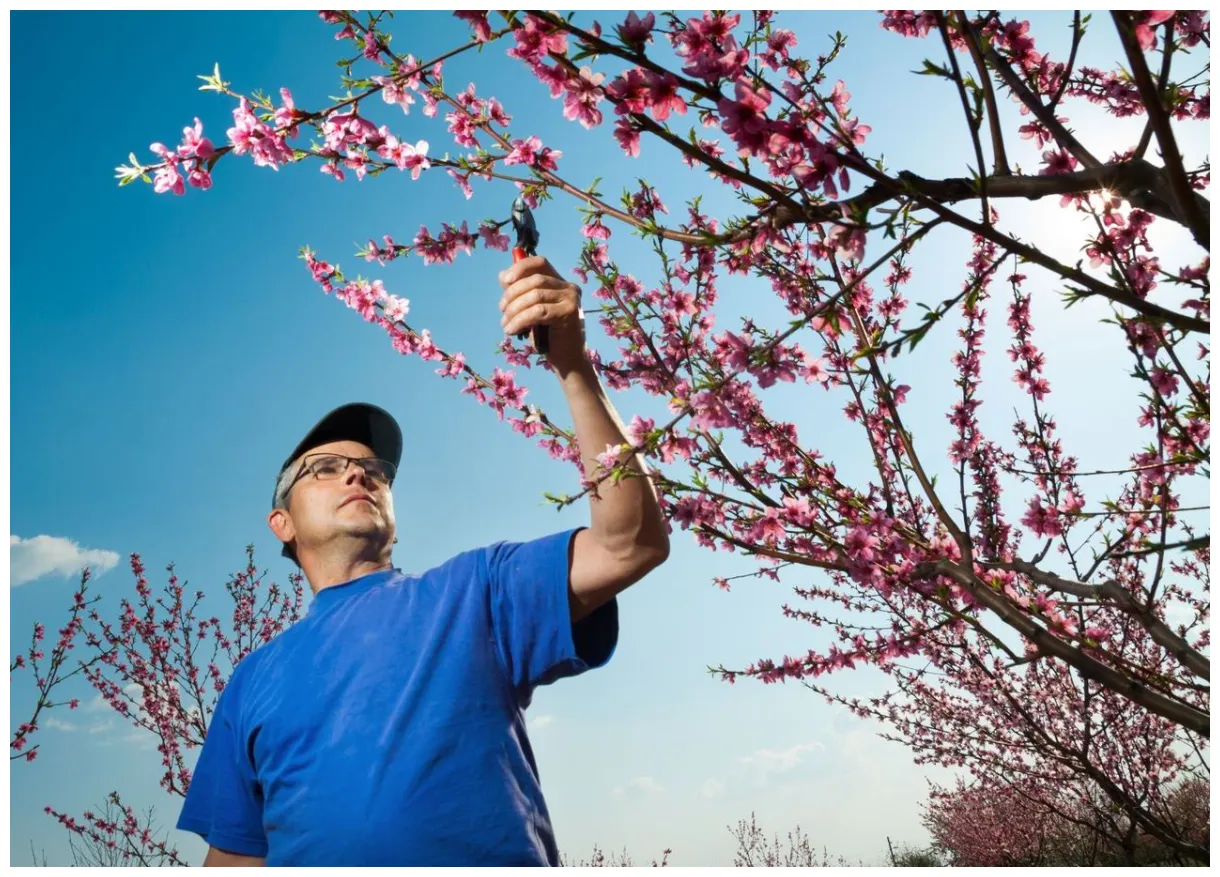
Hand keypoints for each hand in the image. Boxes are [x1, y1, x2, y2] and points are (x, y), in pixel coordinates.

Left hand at [498, 255, 587, 374]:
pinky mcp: (569, 313)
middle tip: (502, 311)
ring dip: (514, 310)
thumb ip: (520, 293)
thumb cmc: (547, 335)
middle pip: (534, 280)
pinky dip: (520, 321)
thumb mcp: (531, 310)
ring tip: (505, 324)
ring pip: (534, 296)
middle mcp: (568, 287)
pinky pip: (538, 312)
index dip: (520, 267)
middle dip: (512, 294)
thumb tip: (503, 276)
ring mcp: (571, 299)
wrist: (567, 359)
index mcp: (559, 282)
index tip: (504, 281)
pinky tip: (512, 330)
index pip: (539, 262)